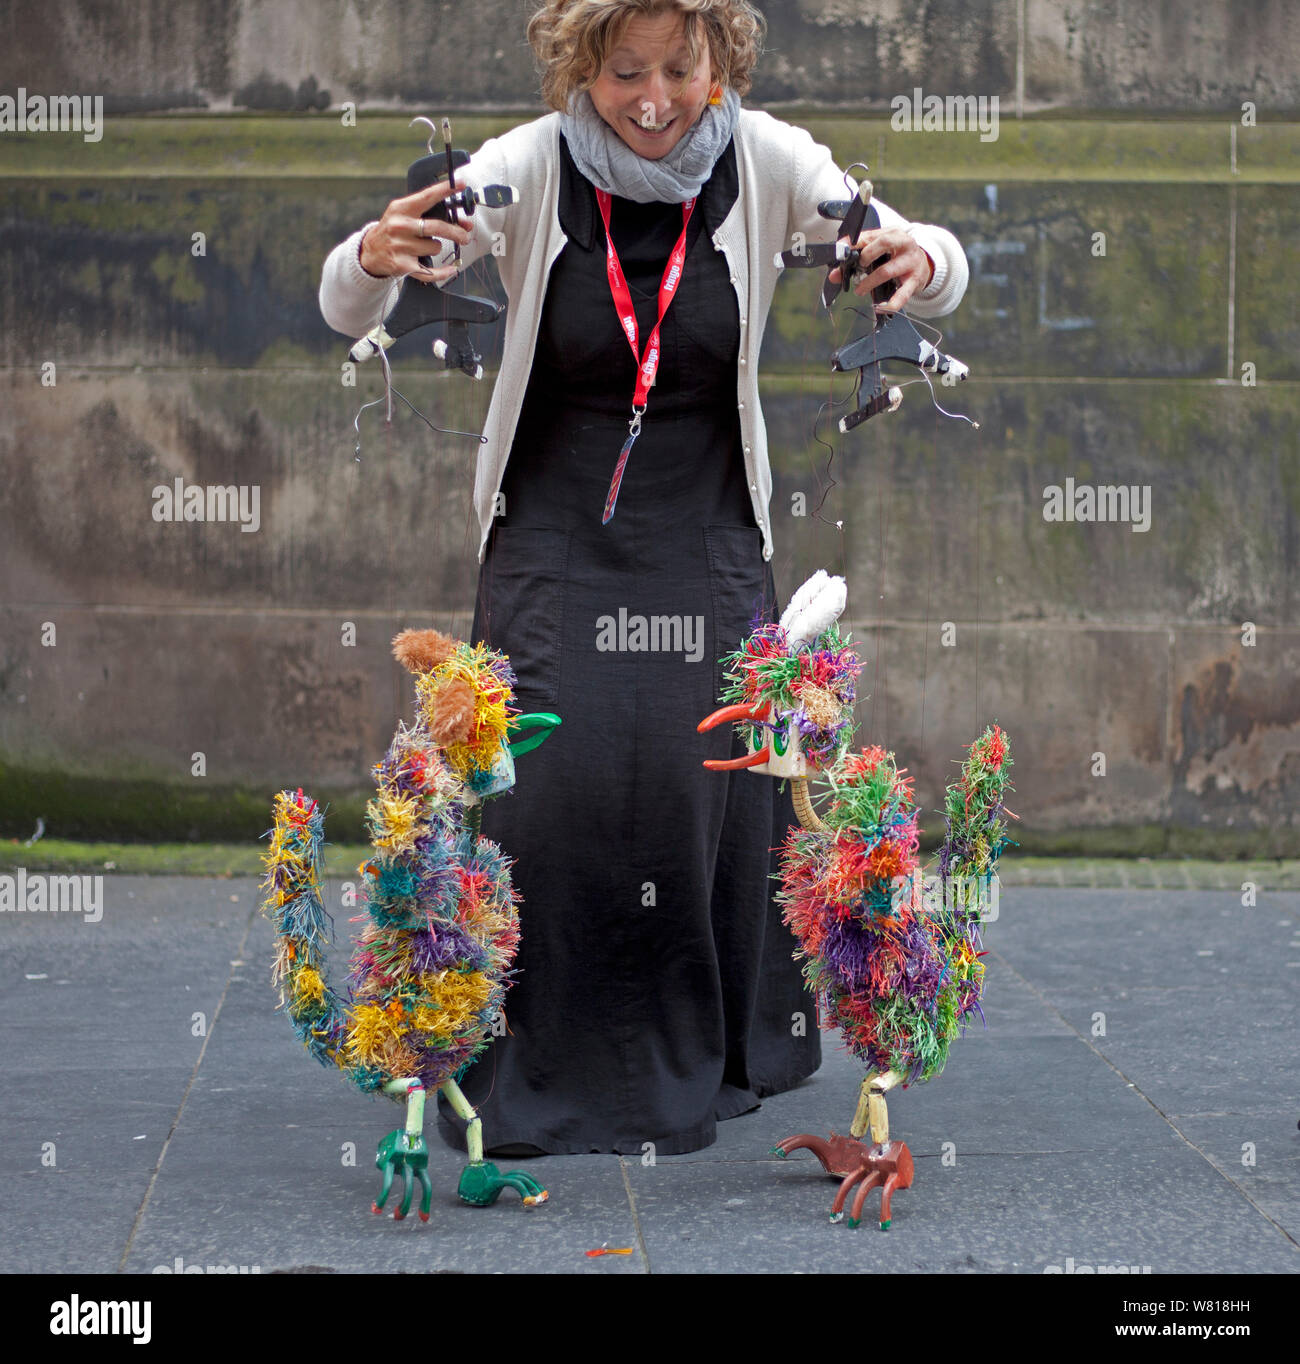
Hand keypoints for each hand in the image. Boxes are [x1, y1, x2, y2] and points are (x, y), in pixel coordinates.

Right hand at [358, 175, 473, 281]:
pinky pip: (432, 270)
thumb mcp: (405, 216)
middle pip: (436, 227)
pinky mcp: (403, 265)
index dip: (444, 190)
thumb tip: (464, 223)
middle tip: (464, 235)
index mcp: (401, 209)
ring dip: (436, 248)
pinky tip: (451, 269)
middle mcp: (400, 226)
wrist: (371, 252)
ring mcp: (401, 246)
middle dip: (455, 232)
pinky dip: (444, 271)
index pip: (427, 196)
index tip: (460, 184)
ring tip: (425, 247)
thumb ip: (430, 215)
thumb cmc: (393, 231)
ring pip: (435, 247)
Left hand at [827, 227, 934, 311]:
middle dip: (866, 256)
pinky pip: (902, 295)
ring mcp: (911, 262)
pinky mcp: (914, 281)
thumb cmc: (896, 257)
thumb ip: (857, 259)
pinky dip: (889, 304)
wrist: (924, 265)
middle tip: (857, 267)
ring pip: (887, 271)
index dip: (853, 243)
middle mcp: (904, 244)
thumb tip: (834, 275)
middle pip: (884, 244)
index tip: (840, 252)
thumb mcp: (879, 252)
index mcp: (893, 233)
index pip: (870, 234)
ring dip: (869, 282)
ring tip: (859, 290)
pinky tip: (878, 307)